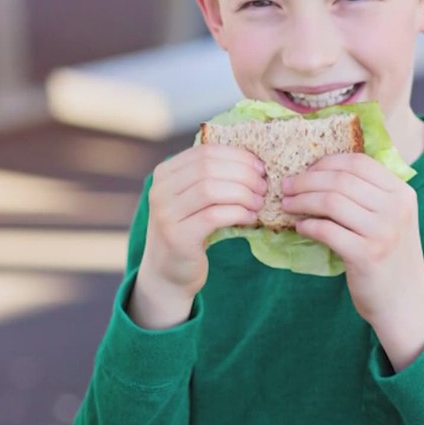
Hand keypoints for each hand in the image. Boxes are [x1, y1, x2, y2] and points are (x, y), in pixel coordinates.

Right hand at [130, 144, 266, 329]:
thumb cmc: (188, 231)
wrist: (167, 273)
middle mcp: (159, 190)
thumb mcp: (191, 199)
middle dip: (243, 174)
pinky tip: (250, 218)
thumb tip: (252, 160)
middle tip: (263, 186)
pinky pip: (214, 216)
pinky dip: (238, 213)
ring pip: (210, 189)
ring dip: (242, 194)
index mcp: (164, 174)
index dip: (236, 156)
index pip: (204, 151)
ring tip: (258, 202)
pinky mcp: (177, 237)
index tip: (259, 167)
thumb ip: (208, 178)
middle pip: (208, 167)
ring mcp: (165, 214)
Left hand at [281, 153, 423, 370]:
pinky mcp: (367, 255)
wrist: (406, 303)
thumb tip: (317, 172)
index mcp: (402, 193)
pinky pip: (327, 230)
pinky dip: (308, 225)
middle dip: (305, 180)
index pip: (358, 162)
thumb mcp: (390, 219)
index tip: (305, 170)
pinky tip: (300, 227)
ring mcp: (383, 232)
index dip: (326, 162)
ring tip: (287, 205)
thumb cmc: (390, 257)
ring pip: (331, 201)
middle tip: (285, 187)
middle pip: (340, 179)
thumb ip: (367, 196)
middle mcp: (396, 208)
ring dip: (301, 201)